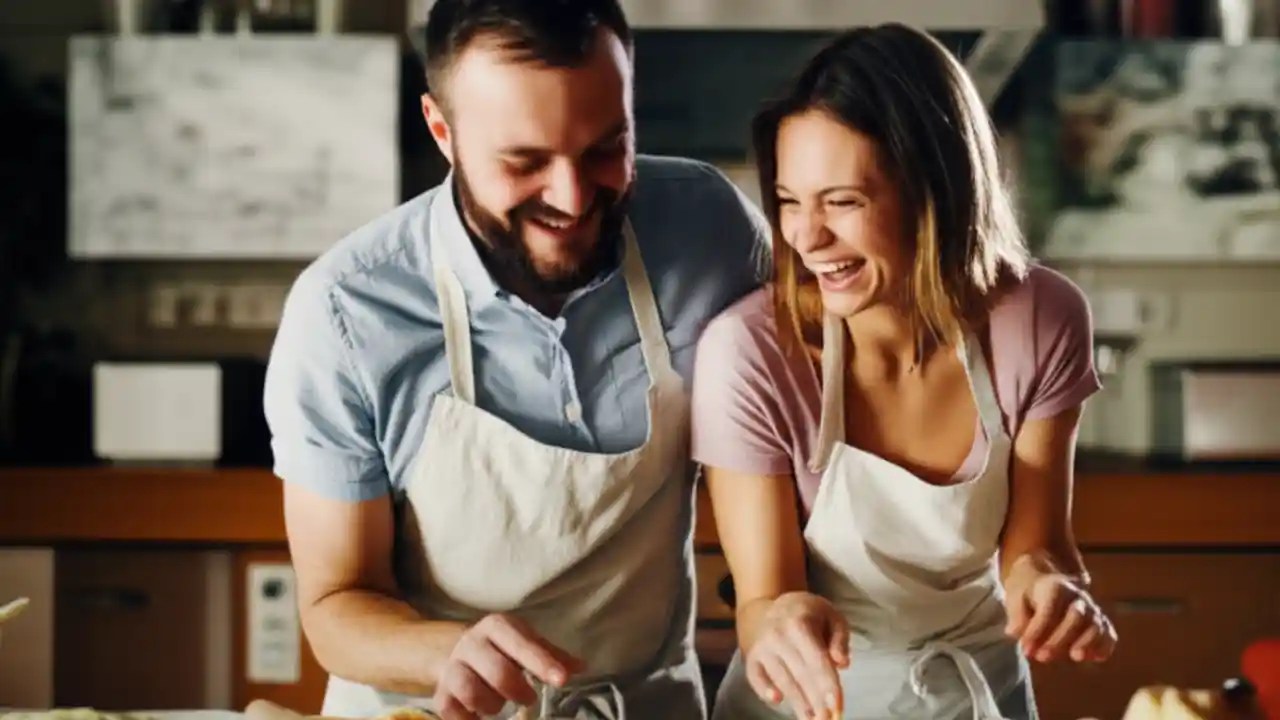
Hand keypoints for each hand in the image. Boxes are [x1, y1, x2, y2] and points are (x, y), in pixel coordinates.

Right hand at [434, 613, 583, 719]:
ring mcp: (452, 667)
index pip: (522, 644)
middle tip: (529, 697)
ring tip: (501, 705)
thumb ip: (552, 656)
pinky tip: (479, 717)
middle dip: (519, 690)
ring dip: (492, 704)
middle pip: (498, 671)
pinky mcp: (440, 692)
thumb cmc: (502, 649)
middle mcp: (471, 643)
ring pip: (471, 691)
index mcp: (497, 626)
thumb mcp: (526, 643)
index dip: (543, 663)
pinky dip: (468, 719)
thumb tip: (581, 667)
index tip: (561, 680)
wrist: (456, 651)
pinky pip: (450, 710)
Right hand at [744, 592, 849, 719]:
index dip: (828, 685)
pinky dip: (764, 690)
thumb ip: (840, 639)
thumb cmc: (807, 614)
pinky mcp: (751, 657)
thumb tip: (842, 664)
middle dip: (816, 701)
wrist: (770, 607)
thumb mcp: (831, 616)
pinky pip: (755, 678)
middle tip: (827, 719)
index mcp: (800, 624)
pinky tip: (777, 701)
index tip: (838, 706)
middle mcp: (777, 636)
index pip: (817, 661)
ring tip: (811, 719)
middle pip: (801, 675)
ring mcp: (762, 647)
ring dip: (798, 703)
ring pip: (782, 680)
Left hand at [1004, 556, 1116, 663]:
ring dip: (1087, 642)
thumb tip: (1015, 633)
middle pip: (1076, 616)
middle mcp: (1077, 597)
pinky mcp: (1100, 623)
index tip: (1026, 649)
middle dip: (1060, 639)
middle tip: (1042, 657)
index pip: (1049, 609)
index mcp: (1055, 587)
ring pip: (1096, 624)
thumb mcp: (1016, 598)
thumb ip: (1016, 615)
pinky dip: (1105, 645)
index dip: (1038, 630)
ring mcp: (1092, 609)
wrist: (1047, 584)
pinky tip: (1096, 658)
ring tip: (1075, 657)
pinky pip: (1108, 633)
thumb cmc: (1029, 595)